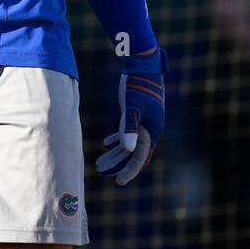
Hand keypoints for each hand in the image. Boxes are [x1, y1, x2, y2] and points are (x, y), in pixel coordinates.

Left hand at [95, 46, 167, 185]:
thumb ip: (129, 128)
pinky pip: (128, 132)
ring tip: (99, 162)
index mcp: (151, 130)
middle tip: (100, 171)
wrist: (143, 66)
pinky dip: (117, 140)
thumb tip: (127, 149)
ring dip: (115, 154)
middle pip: (133, 153)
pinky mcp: (137, 114)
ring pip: (129, 143)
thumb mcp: (132, 107)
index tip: (118, 182)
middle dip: (117, 164)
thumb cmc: (138, 86)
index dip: (129, 171)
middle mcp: (149, 129)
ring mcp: (144, 122)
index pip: (140, 157)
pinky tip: (105, 144)